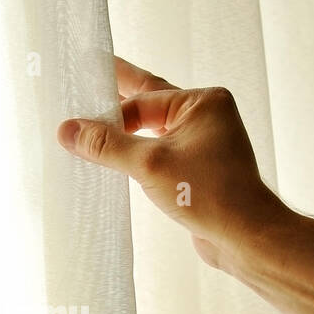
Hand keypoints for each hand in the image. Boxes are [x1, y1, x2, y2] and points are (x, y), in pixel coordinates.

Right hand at [57, 56, 291, 274]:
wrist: (245, 237)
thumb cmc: (210, 195)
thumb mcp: (149, 165)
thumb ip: (107, 146)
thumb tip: (68, 130)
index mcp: (203, 103)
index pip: (142, 101)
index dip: (107, 114)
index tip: (75, 125)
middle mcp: (206, 117)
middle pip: (149, 102)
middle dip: (117, 96)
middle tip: (88, 76)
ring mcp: (204, 142)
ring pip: (153, 129)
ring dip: (125, 129)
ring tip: (94, 117)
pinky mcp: (198, 168)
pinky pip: (160, 151)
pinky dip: (137, 152)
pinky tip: (117, 156)